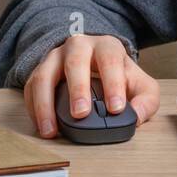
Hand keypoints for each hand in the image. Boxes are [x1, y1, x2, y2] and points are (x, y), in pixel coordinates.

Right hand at [23, 33, 160, 138]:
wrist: (94, 64)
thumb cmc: (118, 77)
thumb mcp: (140, 85)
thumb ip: (146, 100)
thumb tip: (138, 117)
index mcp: (107, 47)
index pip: (110, 59)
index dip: (113, 83)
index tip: (116, 108)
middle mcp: (79, 47)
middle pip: (75, 62)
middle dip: (78, 88)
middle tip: (81, 114)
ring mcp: (55, 58)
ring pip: (45, 75)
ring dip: (46, 103)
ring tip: (52, 129)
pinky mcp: (38, 72)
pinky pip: (30, 88)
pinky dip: (33, 109)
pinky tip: (41, 126)